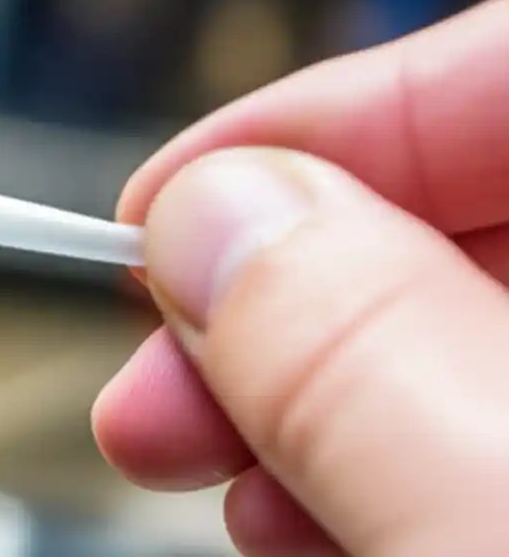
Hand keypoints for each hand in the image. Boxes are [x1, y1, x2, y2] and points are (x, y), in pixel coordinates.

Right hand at [92, 0, 508, 554]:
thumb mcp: (496, 525)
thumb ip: (363, 352)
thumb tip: (215, 219)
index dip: (328, 114)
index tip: (169, 194)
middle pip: (465, 211)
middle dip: (277, 273)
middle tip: (155, 348)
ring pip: (447, 332)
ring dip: (288, 379)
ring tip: (185, 448)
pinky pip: (463, 439)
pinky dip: (353, 456)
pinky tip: (284, 509)